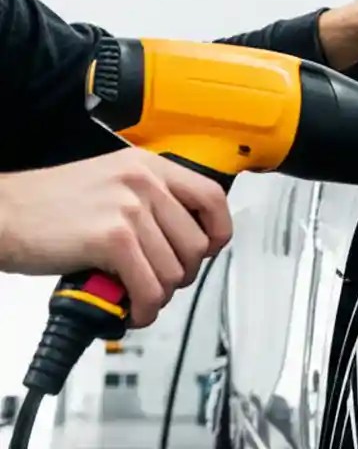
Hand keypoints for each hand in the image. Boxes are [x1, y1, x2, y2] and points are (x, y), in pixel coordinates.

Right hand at [0, 148, 231, 327]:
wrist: (1, 214)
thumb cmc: (46, 206)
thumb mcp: (110, 184)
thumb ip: (148, 200)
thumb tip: (182, 237)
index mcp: (147, 166)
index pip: (212, 197)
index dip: (218, 231)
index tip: (208, 250)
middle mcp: (144, 182)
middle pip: (196, 243)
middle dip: (181, 273)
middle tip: (159, 282)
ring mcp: (129, 209)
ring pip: (174, 271)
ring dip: (159, 295)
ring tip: (139, 296)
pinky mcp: (112, 239)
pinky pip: (150, 287)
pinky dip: (145, 309)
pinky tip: (132, 311)